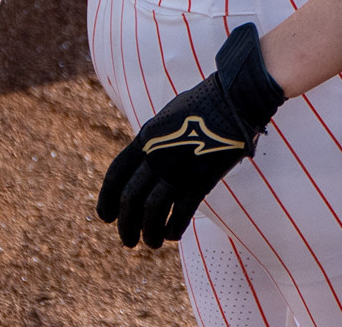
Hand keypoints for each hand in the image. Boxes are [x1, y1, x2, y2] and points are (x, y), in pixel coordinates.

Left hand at [98, 24, 285, 247]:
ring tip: (151, 243)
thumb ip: (156, 140)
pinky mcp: (200, 179)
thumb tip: (148, 160)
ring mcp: (177, 167)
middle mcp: (156, 154)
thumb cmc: (206, 104)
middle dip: (126, 225)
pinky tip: (173, 235)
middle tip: (127, 241)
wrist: (236, 97)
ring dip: (148, 233)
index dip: (107, 199)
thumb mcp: (170, 116)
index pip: (116, 174)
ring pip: (151, 211)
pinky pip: (180, 213)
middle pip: (130, 198)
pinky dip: (174, 228)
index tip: (106, 217)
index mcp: (146, 137)